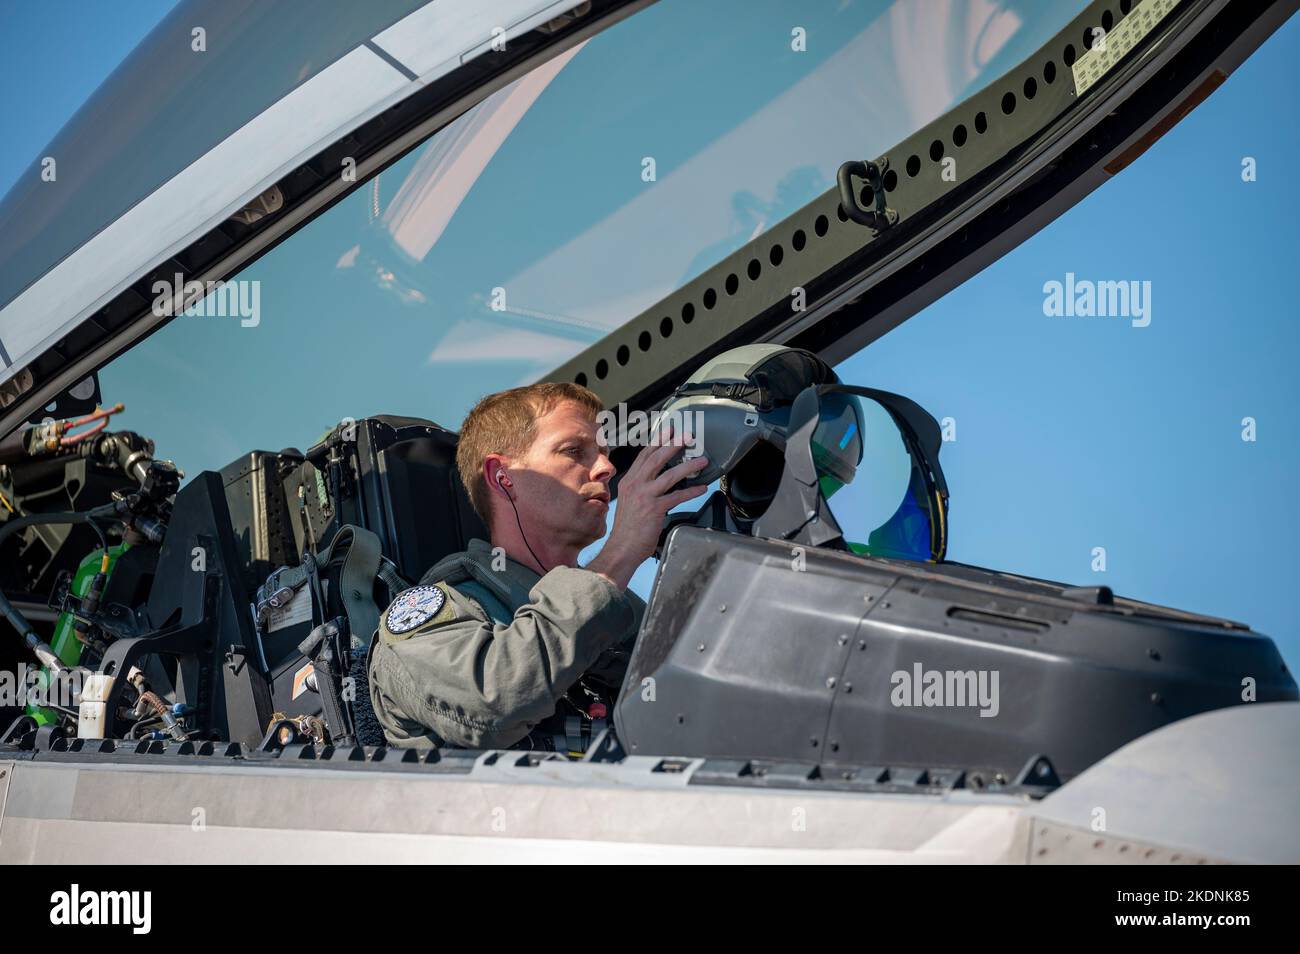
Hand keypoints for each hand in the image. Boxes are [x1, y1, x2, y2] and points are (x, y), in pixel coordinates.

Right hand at [586, 427, 708, 587]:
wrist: (621, 548)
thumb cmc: (627, 529)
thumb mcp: (629, 502)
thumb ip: (641, 489)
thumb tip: (658, 481)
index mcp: (629, 481)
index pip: (644, 456)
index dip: (657, 441)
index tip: (668, 431)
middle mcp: (635, 485)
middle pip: (656, 459)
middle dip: (673, 445)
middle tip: (687, 436)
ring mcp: (645, 496)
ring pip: (669, 475)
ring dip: (688, 465)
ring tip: (702, 460)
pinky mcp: (655, 509)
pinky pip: (677, 496)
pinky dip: (691, 491)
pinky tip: (702, 487)